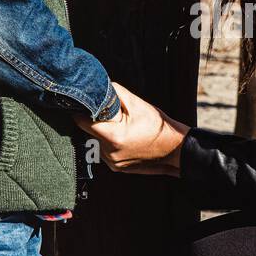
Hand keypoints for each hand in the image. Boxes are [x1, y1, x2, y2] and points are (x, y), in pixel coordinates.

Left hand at [74, 82, 189, 174]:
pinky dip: (109, 143)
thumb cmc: (158, 126)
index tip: (83, 104)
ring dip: (102, 133)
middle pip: (88, 133)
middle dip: (95, 122)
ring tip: (120, 127)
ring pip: (96, 143)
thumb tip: (100, 87)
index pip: (82, 122)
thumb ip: (116, 93)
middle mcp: (109, 153)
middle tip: (108, 114)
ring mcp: (113, 163)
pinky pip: (105, 152)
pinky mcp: (117, 168)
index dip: (81, 111)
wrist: (174, 149)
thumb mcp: (138, 105)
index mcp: (113, 137)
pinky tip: (124, 137)